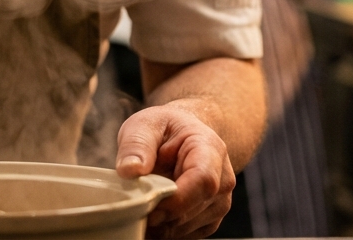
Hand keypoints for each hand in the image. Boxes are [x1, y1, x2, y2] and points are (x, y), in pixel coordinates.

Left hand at [116, 103, 236, 238]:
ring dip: (159, 224)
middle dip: (159, 214)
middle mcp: (223, 180)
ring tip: (139, 204)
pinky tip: (151, 212)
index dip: (176, 200)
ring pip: (186, 227)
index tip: (147, 205)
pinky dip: (163, 229)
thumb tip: (129, 170)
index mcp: (210, 150)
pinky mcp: (209, 219)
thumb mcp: (146, 125)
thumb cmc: (166, 129)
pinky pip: (184, 234)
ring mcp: (218, 203)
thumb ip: (136, 145)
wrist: (183, 136)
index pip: (203, 181)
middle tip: (131, 206)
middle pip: (193, 209)